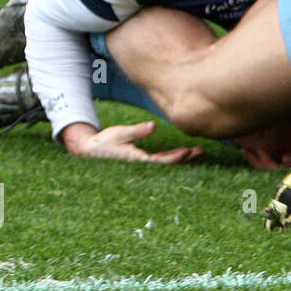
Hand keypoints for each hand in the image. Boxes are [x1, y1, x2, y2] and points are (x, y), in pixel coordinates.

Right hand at [61, 121, 203, 163]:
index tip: (187, 151)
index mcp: (136, 161)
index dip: (175, 158)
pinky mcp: (142, 160)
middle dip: (184, 158)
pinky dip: (173, 156)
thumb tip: (153, 126)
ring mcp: (142, 164)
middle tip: (200, 151)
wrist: (90, 150)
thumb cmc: (104, 142)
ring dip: (181, 158)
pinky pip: (161, 160)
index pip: (160, 161)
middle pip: (167, 164)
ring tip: (197, 151)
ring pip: (166, 162)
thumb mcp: (118, 134)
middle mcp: (141, 165)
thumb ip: (136, 131)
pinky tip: (184, 153)